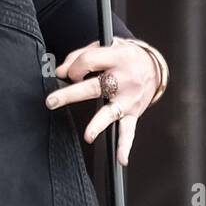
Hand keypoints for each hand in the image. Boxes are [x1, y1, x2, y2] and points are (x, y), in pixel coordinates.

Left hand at [44, 38, 159, 166]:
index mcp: (117, 57)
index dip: (73, 67)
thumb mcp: (105, 46)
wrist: (153, 66)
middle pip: (94, 87)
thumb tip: (61, 72)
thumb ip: (81, 55)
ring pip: (111, 111)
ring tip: (89, 136)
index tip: (67, 73)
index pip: (89, 61)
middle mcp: (124, 78)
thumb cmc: (124, 55)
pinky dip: (125, 146)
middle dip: (71, 94)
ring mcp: (129, 98)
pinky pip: (129, 130)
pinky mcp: (133, 112)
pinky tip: (122, 159)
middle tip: (52, 101)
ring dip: (98, 124)